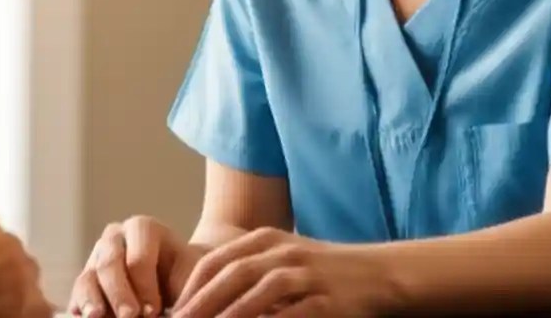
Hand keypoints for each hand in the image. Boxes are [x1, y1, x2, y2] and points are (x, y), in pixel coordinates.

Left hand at [0, 209, 50, 317]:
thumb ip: (5, 314)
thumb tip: (3, 307)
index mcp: (32, 305)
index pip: (42, 305)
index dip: (18, 304)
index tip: (4, 305)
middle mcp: (26, 270)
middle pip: (26, 271)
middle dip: (7, 278)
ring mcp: (7, 240)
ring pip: (6, 245)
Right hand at [68, 216, 208, 317]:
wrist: (179, 279)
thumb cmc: (189, 277)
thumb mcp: (192, 276)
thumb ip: (183, 288)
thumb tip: (164, 309)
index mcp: (143, 228)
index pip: (138, 257)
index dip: (145, 285)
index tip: (154, 310)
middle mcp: (114, 237)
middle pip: (109, 264)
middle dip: (119, 293)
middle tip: (129, 317)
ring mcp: (95, 258)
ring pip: (88, 277)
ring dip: (91, 300)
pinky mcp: (86, 281)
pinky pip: (78, 293)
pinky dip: (82, 308)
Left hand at [173, 228, 390, 317]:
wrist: (378, 274)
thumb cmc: (321, 272)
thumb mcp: (282, 259)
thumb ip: (247, 272)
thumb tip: (206, 300)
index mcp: (265, 240)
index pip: (216, 261)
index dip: (191, 286)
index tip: (172, 309)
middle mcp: (282, 252)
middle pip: (230, 275)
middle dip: (200, 302)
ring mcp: (304, 274)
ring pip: (257, 293)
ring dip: (228, 315)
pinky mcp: (325, 299)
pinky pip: (290, 314)